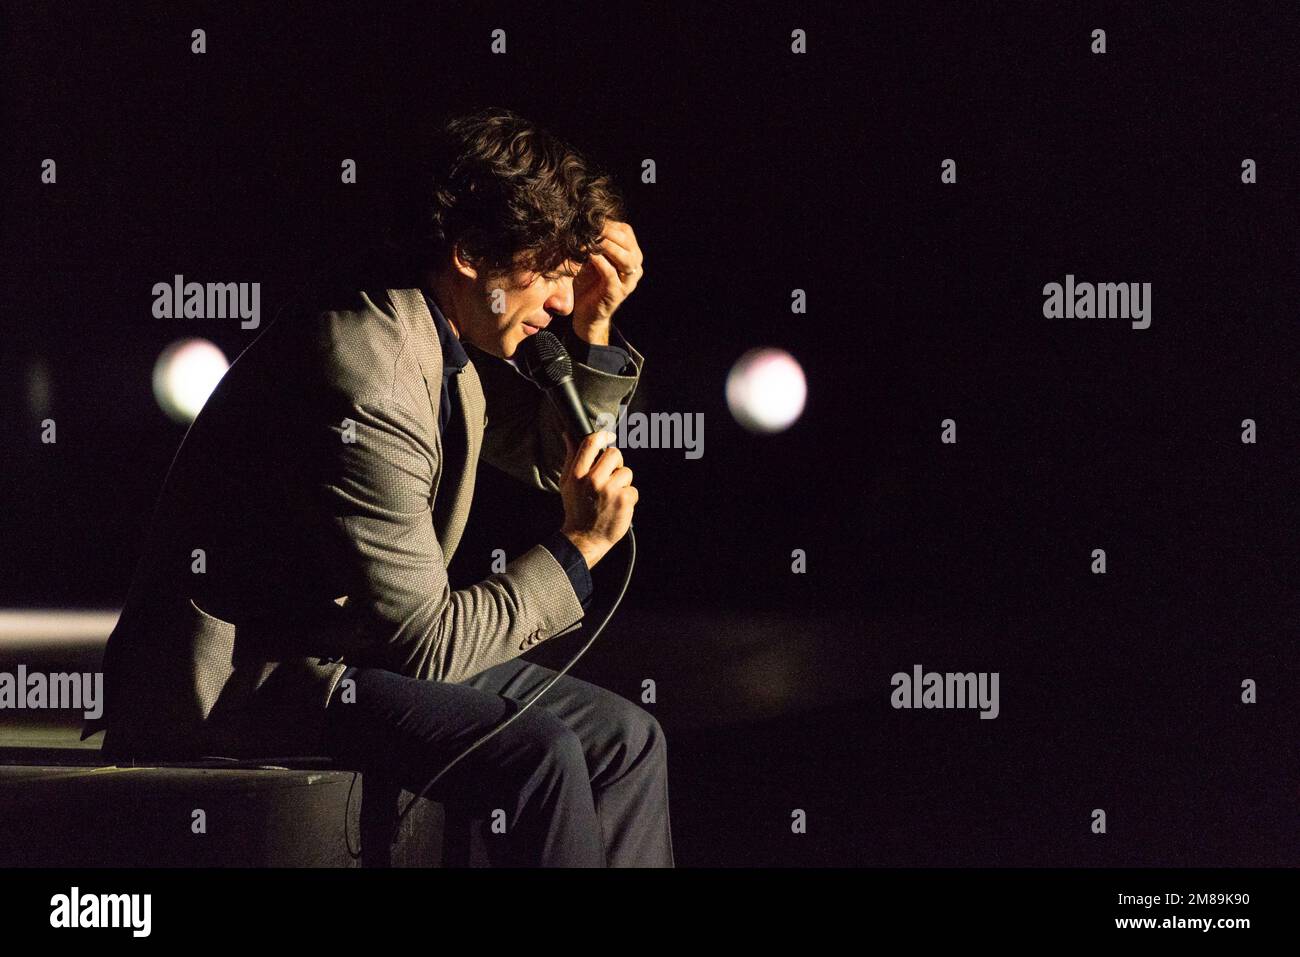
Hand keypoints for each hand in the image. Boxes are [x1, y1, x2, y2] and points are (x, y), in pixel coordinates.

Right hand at [558, 431, 637, 568]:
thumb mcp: (567, 483)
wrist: (584, 538)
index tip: (608, 436)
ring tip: (611, 496)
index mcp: (577, 474)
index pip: (591, 444)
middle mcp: (592, 480)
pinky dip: (628, 498)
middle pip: (614, 454)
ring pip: (626, 472)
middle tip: (610, 476)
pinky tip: (617, 507)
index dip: (603, 435)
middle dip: (616, 463)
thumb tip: (568, 435)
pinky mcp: (624, 500)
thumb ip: (570, 458)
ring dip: (622, 483)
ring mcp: (609, 490)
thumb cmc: (576, 509)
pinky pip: (633, 489)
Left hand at [571, 220, 643, 343]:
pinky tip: (589, 256)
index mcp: (631, 256)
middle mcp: (634, 269)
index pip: (626, 232)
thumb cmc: (588, 283)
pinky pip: (611, 274)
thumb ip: (595, 242)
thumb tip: (585, 220)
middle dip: (609, 233)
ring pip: (626, 259)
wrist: (586, 314)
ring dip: (608, 247)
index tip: (591, 220)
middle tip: (590, 228)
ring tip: (591, 241)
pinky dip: (601, 263)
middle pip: (628, 244)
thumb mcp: (592, 258)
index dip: (609, 224)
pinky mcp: (617, 294)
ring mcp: (628, 283)